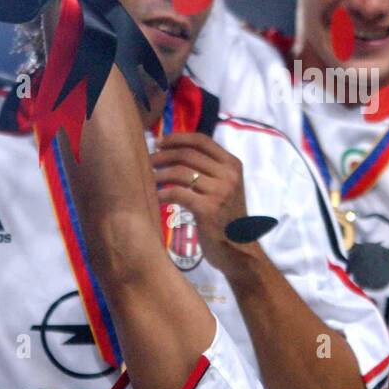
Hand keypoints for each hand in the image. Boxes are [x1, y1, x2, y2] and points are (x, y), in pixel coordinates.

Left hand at [151, 132, 257, 275]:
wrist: (239, 250)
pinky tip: (155, 197)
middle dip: (163, 155)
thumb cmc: (227, 219)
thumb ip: (209, 170)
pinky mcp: (208, 209)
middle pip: (188, 154)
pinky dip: (162, 193)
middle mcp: (229, 175)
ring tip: (149, 179)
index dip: (177, 138)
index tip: (159, 142)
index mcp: (233, 165)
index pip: (202, 140)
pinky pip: (177, 193)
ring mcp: (219, 191)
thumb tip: (176, 152)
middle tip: (148, 161)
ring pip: (180, 172)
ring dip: (159, 174)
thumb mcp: (225, 187)